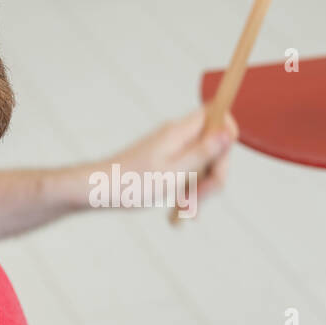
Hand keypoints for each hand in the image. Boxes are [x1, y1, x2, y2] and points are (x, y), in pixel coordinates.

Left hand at [104, 106, 238, 213]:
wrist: (97, 190)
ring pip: (203, 162)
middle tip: (200, 198)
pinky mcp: (166, 161)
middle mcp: (177, 135)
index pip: (216, 114)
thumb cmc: (130, 184)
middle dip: (214, 173)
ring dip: (201, 188)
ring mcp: (172, 148)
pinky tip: (182, 209)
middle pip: (214, 145)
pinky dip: (189, 190)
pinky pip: (188, 172)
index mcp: (179, 132)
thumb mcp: (173, 173)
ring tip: (187, 210)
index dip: (227, 134)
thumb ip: (202, 153)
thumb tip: (228, 131)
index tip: (220, 163)